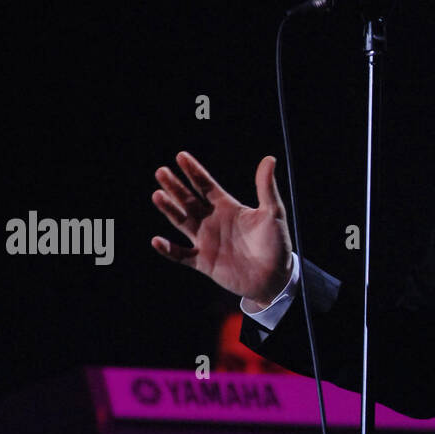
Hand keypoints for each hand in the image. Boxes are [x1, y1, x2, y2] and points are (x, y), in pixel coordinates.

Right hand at [151, 152, 293, 305]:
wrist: (275, 277)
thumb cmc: (277, 244)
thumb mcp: (273, 213)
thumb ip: (266, 187)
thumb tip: (270, 159)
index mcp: (227, 207)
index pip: (206, 185)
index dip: (194, 171)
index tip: (181, 156)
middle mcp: (212, 221)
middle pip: (188, 200)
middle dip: (175, 186)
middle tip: (161, 171)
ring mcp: (206, 241)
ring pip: (182, 222)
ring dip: (169, 209)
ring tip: (157, 195)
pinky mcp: (203, 262)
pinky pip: (182, 255)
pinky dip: (169, 250)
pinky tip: (157, 240)